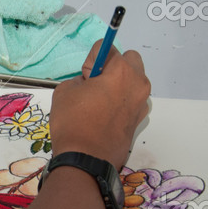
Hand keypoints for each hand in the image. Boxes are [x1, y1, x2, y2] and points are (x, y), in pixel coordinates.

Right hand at [48, 41, 150, 169]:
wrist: (85, 160)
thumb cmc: (73, 122)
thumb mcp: (65, 91)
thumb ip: (80, 80)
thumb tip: (89, 84)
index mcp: (121, 71)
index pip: (104, 48)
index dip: (90, 62)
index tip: (85, 79)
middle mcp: (138, 83)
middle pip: (129, 59)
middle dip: (113, 66)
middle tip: (96, 86)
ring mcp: (142, 102)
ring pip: (134, 81)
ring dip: (119, 85)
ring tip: (100, 104)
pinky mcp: (140, 119)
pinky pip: (133, 100)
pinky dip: (122, 103)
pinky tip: (106, 117)